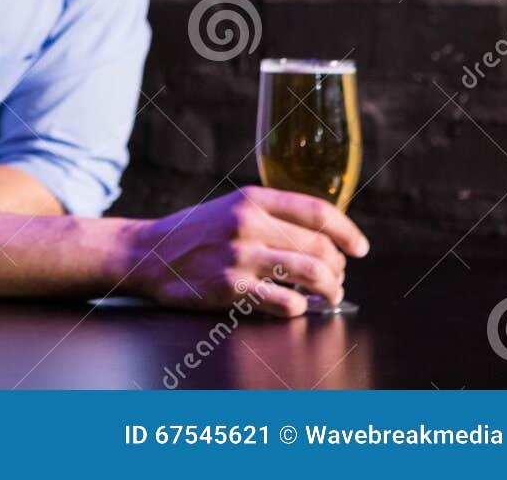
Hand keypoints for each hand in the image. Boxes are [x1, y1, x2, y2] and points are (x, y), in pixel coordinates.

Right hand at [126, 187, 369, 316]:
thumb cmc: (194, 233)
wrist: (146, 253)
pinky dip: (299, 307)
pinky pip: (285, 302)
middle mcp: (247, 224)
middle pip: (321, 246)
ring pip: (311, 274)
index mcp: (252, 199)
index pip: (318, 211)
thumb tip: (323, 237)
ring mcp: (238, 257)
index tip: (360, 248)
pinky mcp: (229, 288)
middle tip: (336, 279)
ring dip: (330, 290)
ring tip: (328, 295)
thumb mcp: (231, 208)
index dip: (348, 232)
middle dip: (339, 268)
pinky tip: (294, 305)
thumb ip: (272, 216)